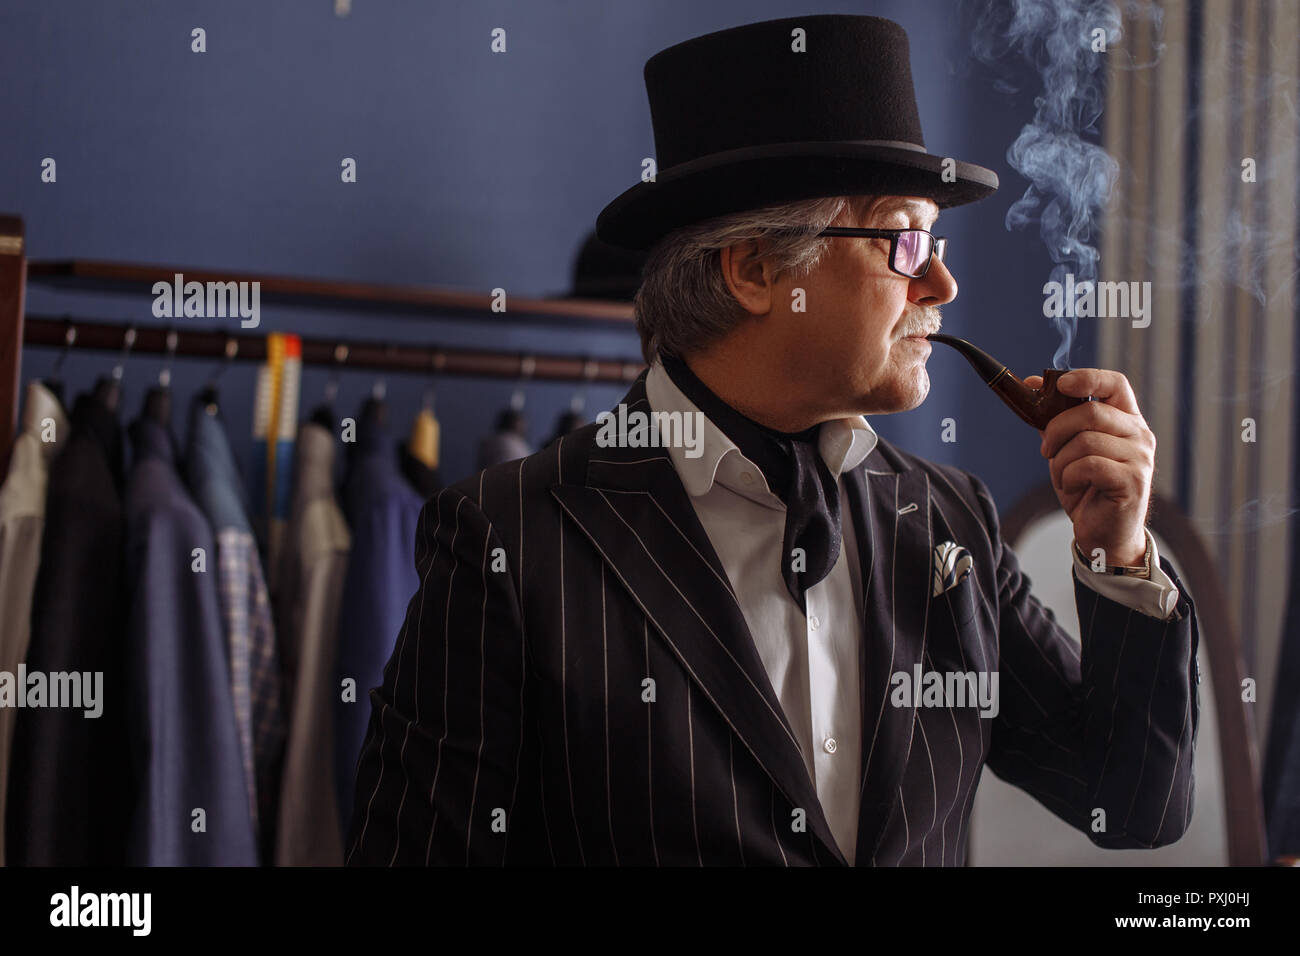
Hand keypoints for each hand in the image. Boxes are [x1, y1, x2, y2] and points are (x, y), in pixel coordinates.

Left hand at [1027, 369, 1152, 566]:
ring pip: (1085, 441)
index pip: (1115, 383)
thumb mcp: (1066, 450)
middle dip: (1056, 429)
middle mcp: (1140, 435)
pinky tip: (1074, 488)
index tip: (1059, 384)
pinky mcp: (1132, 481)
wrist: (1104, 534)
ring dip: (1061, 461)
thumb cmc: (1087, 489)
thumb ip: (1054, 419)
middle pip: (1091, 411)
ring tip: (1064, 477)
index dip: (1087, 377)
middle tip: (1046, 450)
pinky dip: (1069, 477)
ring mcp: (1140, 458)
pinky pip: (1088, 465)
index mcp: (1127, 420)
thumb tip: (1031, 383)